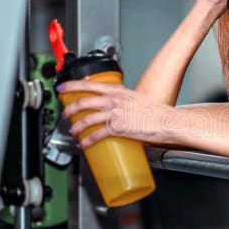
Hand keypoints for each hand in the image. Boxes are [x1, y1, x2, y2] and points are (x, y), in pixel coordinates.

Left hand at [59, 80, 179, 148]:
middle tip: (64, 113)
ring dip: (76, 126)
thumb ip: (122, 102)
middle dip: (69, 108)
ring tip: (73, 131)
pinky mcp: (118, 128)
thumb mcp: (135, 99)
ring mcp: (115, 113)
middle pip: (83, 101)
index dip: (71, 85)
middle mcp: (114, 100)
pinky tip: (84, 144)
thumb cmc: (155, 112)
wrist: (166, 121)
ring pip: (87, 118)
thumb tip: (113, 109)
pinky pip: (96, 134)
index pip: (89, 84)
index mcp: (118, 90)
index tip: (62, 88)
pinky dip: (87, 140)